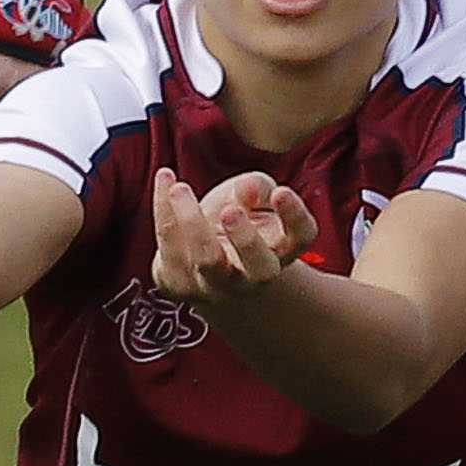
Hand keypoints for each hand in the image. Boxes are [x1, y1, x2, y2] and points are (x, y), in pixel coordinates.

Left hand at [150, 167, 312, 306]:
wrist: (199, 266)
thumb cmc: (234, 220)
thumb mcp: (249, 197)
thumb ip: (255, 186)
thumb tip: (249, 190)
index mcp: (281, 248)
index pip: (302, 236)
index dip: (295, 216)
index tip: (282, 191)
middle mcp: (254, 276)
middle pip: (262, 268)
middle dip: (247, 240)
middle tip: (230, 210)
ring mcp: (217, 287)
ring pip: (209, 262)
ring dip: (193, 222)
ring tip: (181, 188)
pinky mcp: (180, 286)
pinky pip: (171, 249)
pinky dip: (164, 210)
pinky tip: (165, 178)